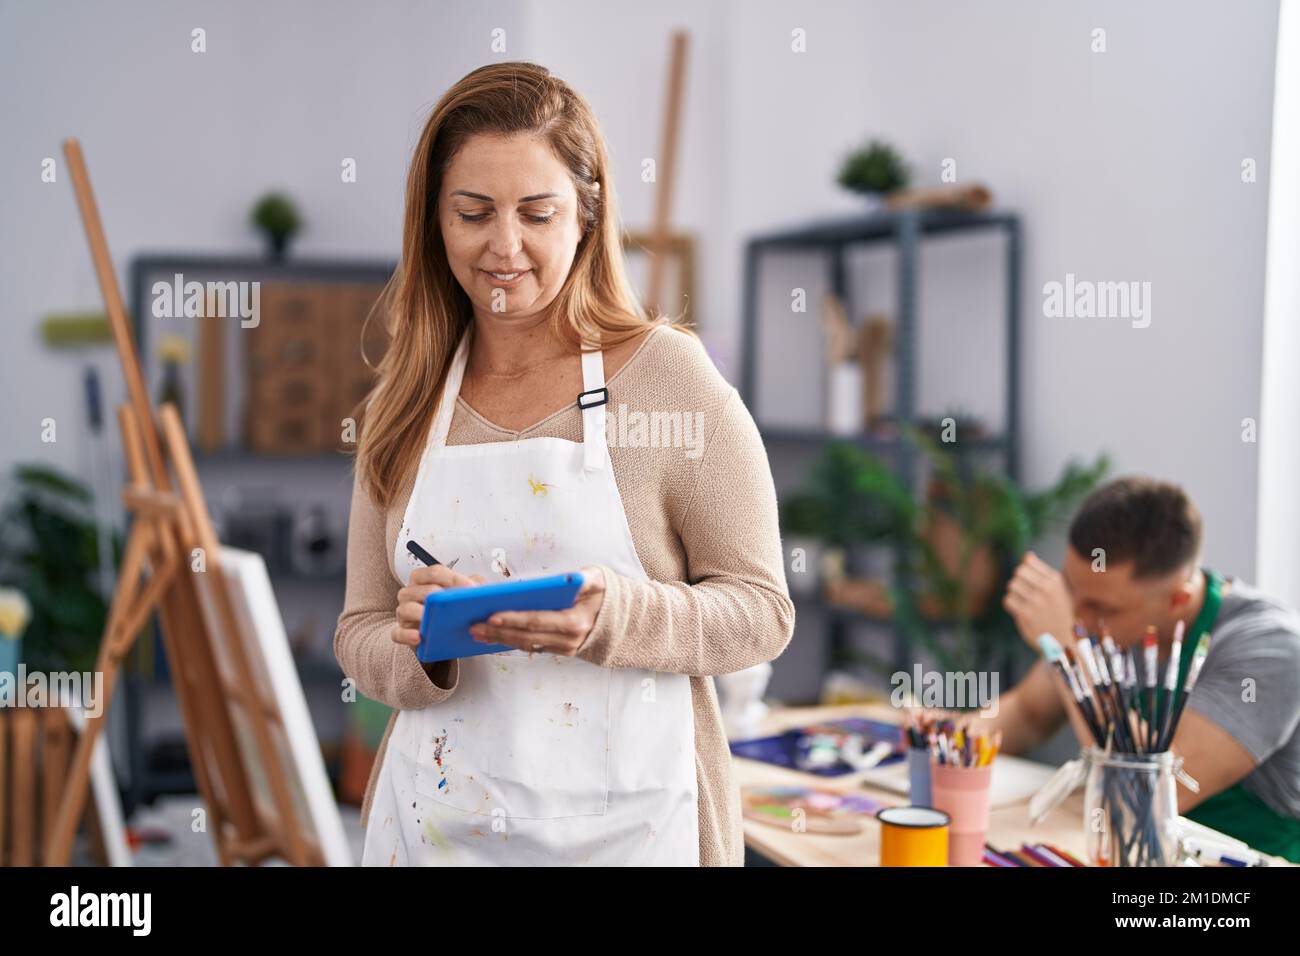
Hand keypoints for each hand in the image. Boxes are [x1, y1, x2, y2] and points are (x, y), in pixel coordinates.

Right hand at [391, 564, 485, 649]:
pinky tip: (419, 636)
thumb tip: (479, 589)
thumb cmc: (451, 610)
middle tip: (455, 605)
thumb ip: (473, 586)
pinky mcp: (401, 631)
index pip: (436, 573)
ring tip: (435, 620)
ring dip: (421, 614)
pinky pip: (398, 633)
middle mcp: (411, 593)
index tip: (471, 589)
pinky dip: (407, 635)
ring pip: (406, 609)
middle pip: (422, 590)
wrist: (443, 634)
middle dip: (439, 597)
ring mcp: (404, 612)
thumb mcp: (464, 594)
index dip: (454, 579)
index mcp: (425, 579)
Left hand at [469, 566, 606, 655]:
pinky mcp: (560, 651)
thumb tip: (571, 578)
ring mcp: (564, 648)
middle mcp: (568, 639)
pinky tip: (493, 637)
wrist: (621, 620)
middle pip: (526, 636)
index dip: (513, 619)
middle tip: (473, 627)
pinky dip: (511, 641)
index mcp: (575, 622)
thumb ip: (585, 579)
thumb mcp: (598, 580)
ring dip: (499, 640)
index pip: (537, 620)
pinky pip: (532, 646)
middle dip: (498, 632)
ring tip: (476, 633)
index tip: (491, 616)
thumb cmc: (604, 594)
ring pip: (526, 645)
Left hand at [1002, 551, 1074, 654]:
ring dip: (1015, 593)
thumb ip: (1042, 571)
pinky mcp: (1026, 614)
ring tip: (1025, 602)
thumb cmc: (1059, 612)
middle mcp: (1047, 588)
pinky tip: (1021, 610)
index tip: (1031, 582)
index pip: (1028, 562)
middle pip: (1018, 572)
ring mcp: (1036, 601)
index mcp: (1055, 580)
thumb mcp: (1058, 589)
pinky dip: (1011, 605)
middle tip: (1025, 593)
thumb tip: (1027, 555)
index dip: (1025, 572)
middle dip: (1019, 581)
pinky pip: (1008, 600)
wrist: (1063, 640)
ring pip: (1012, 585)